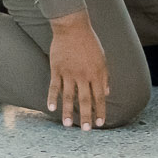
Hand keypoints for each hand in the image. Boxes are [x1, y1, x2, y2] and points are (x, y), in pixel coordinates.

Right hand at [46, 11, 109, 129]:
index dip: (100, 110)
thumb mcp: (102, 58)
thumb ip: (104, 77)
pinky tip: (51, 109)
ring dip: (68, 111)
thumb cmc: (89, 42)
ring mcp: (68, 73)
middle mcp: (83, 75)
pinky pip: (54, 86)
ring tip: (67, 125)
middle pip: (84, 100)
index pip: (99, 96)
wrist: (72, 27)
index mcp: (96, 73)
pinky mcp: (56, 69)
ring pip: (68, 96)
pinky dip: (52, 98)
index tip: (100, 123)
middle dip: (85, 116)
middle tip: (85, 130)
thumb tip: (107, 93)